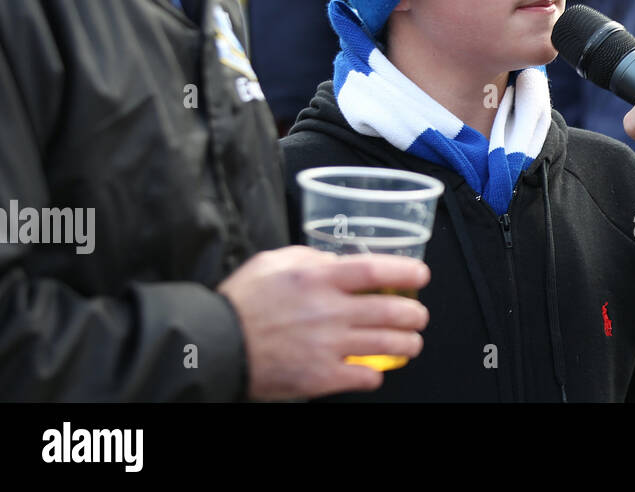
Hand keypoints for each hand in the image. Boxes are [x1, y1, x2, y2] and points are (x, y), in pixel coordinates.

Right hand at [218, 246, 430, 399]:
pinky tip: (376, 370)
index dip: (406, 271)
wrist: (213, 346)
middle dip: (415, 314)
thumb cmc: (242, 301)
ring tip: (412, 342)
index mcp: (318, 278)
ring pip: (387, 344)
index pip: (375, 269)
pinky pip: (363, 376)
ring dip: (408, 343)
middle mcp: (328, 310)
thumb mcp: (274, 261)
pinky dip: (376, 374)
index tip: (421, 275)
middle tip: (419, 315)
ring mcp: (326, 345)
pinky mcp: (319, 376)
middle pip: (391, 310)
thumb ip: (310, 257)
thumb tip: (336, 260)